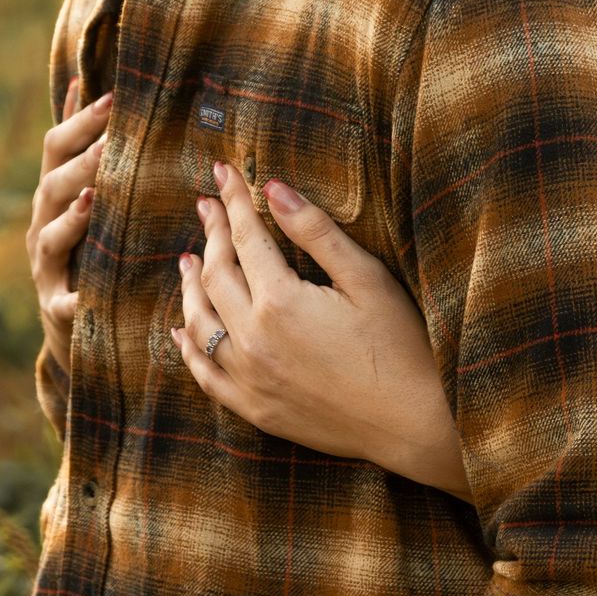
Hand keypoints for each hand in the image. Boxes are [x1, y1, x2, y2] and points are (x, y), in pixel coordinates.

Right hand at [26, 78, 110, 372]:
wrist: (70, 315)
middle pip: (53, 185)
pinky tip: (84, 298)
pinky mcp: (54, 304)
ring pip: (51, 236)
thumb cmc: (86, 240)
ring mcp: (43, 262)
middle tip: (109, 144)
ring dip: (71, 219)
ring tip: (92, 201)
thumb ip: (80, 142)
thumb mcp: (80, 189)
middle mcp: (42, 220)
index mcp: (52, 190)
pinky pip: (60, 302)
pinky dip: (71, 300)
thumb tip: (84, 81)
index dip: (81, 121)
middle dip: (81, 164)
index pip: (57, 147)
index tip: (113, 98)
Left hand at [172, 167, 472, 500]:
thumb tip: (274, 189)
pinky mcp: (254, 409)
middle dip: (211, 234)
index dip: (234, 201)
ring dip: (191, 286)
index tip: (222, 171)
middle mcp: (253, 341)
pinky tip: (181, 331)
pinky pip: (205, 375)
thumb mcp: (367, 278)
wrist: (414, 424)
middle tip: (206, 205)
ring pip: (200, 322)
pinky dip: (188, 348)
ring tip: (188, 258)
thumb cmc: (402, 346)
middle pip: (217, 275)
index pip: (246, 237)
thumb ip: (316, 232)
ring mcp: (249, 379)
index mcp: (281, 302)